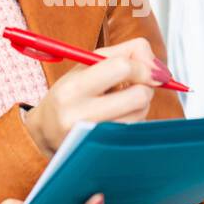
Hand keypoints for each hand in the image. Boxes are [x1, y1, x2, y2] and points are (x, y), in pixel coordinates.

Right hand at [22, 36, 170, 156]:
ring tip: (122, 102)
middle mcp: (79, 114)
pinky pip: (135, 130)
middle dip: (146, 88)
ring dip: (141, 105)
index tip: (147, 70)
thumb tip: (158, 67)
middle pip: (138, 95)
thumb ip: (124, 53)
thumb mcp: (86, 66)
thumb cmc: (69, 94)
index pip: (122, 67)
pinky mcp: (103, 150)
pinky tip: (118, 117)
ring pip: (141, 114)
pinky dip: (135, 119)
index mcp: (73, 87)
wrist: (45, 132)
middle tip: (137, 86)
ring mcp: (92, 137)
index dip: (143, 66)